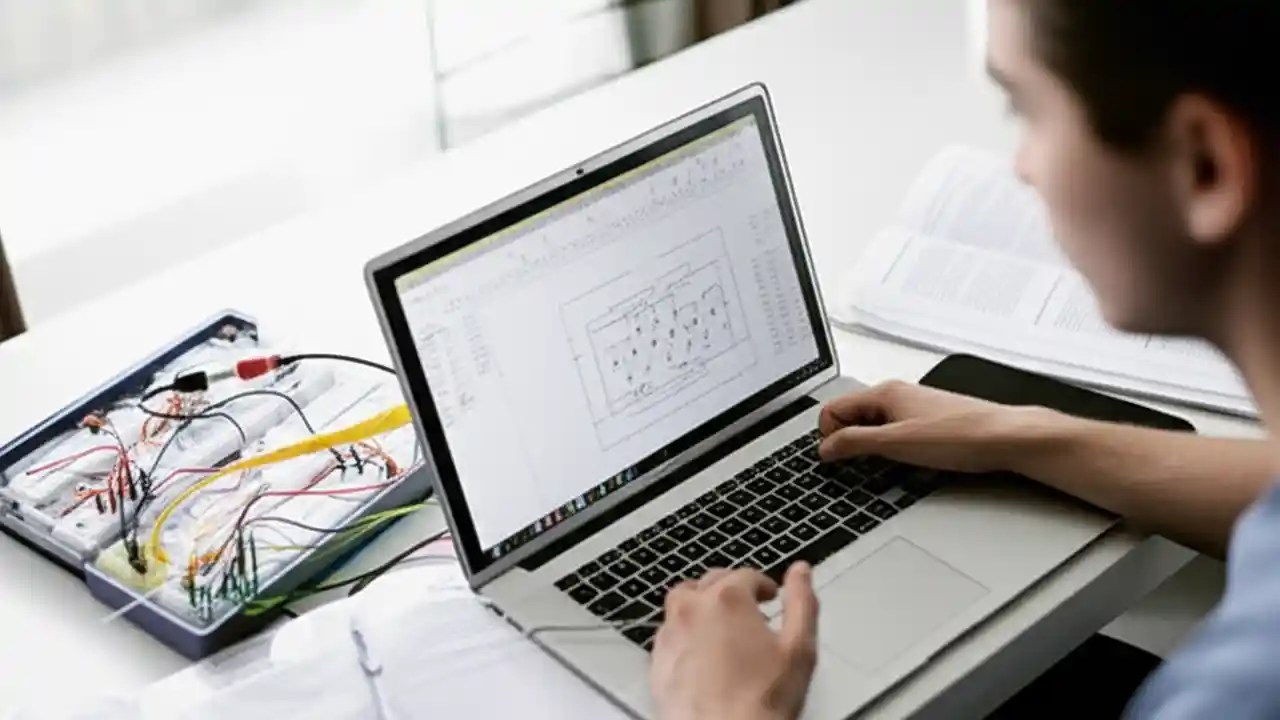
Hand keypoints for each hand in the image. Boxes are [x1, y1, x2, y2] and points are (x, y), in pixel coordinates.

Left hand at [651, 565, 818, 719]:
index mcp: (728, 599)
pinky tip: (703, 652)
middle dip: (732, 589)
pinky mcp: (657, 660)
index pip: (746, 575)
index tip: (771, 596)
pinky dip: (685, 632)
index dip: (763, 584)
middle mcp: (693, 609)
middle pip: (710, 581)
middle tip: (750, 608)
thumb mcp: (799, 648)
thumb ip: (802, 602)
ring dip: (703, 604)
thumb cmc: (761, 701)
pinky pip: (669, 632)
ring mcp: (671, 633)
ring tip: (723, 625)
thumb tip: (801, 571)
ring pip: (683, 601)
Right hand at [818, 380, 1031, 473]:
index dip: (828, 436)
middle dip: (849, 441)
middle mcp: (897, 394)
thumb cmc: (957, 436)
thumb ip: (854, 443)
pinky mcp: (928, 421)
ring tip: (889, 463)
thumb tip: (825, 447)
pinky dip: (893, 448)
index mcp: (884, 393)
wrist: (1005, 438)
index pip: (833, 409)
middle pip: (852, 416)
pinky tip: (909, 461)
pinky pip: (895, 432)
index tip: (836, 459)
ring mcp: (913, 407)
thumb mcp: (895, 443)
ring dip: (872, 446)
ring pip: (874, 426)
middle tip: (861, 465)